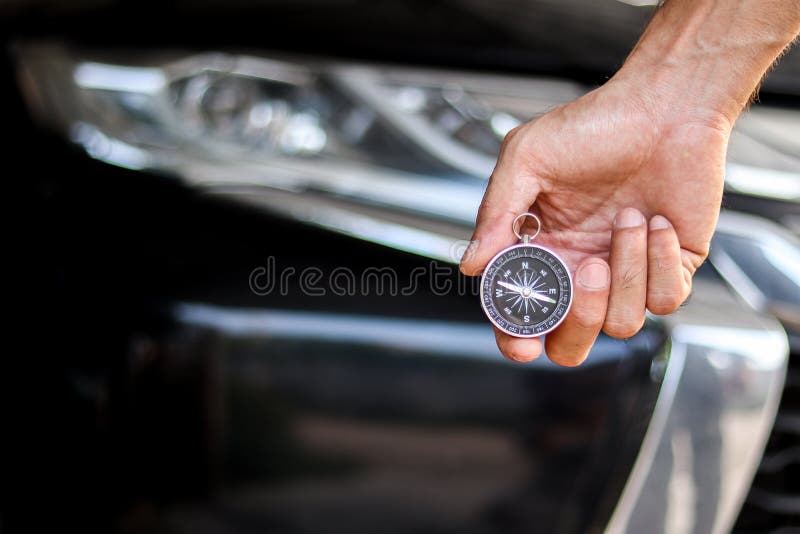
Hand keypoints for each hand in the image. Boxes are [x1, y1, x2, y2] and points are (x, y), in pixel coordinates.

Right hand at [460, 76, 729, 365]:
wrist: (666, 106)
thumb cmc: (595, 126)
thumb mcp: (527, 158)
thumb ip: (495, 213)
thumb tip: (470, 264)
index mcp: (540, 251)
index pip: (522, 315)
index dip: (516, 336)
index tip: (522, 341)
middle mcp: (580, 270)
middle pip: (569, 343)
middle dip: (578, 320)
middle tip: (588, 271)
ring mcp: (625, 273)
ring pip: (621, 324)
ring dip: (626, 271)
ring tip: (628, 217)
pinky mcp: (671, 268)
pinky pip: (665, 300)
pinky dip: (661, 262)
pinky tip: (658, 223)